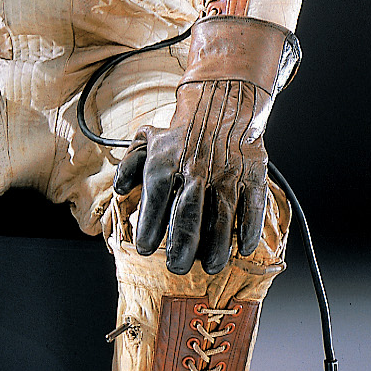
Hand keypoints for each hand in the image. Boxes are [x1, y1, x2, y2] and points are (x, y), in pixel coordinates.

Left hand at [113, 16, 298, 274]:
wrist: (223, 103)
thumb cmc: (183, 131)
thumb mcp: (148, 140)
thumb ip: (130, 166)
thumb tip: (118, 189)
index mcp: (167, 163)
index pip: (155, 202)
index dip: (149, 229)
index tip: (145, 249)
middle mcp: (196, 171)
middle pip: (188, 218)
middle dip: (182, 248)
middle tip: (177, 267)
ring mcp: (226, 174)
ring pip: (221, 218)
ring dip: (217, 247)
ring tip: (211, 265)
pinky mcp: (252, 175)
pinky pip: (252, 207)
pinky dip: (248, 229)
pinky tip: (243, 247)